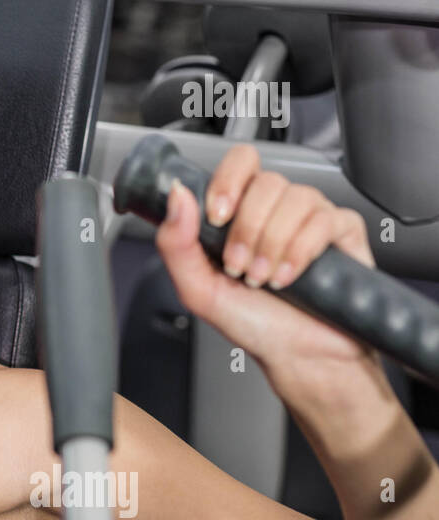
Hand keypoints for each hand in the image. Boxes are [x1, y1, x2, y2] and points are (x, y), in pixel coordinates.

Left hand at [155, 143, 384, 394]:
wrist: (297, 357)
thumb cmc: (252, 323)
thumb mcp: (198, 288)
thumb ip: (176, 242)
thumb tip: (176, 194)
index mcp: (242, 211)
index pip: (240, 162)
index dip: (228, 182)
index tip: (217, 217)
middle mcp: (278, 208)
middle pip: (266, 181)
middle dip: (247, 229)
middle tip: (239, 266)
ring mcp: (312, 217)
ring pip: (296, 198)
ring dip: (272, 244)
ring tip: (263, 278)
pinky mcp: (344, 232)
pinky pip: (325, 220)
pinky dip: (301, 251)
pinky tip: (289, 277)